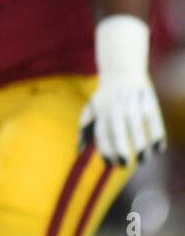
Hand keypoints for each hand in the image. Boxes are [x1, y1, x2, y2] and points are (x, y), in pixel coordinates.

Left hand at [79, 15, 166, 167]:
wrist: (121, 71)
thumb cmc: (104, 97)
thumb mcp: (90, 109)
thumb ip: (84, 129)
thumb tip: (78, 150)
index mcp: (102, 112)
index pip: (103, 134)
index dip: (106, 150)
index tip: (111, 163)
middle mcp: (117, 109)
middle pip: (119, 131)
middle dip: (122, 149)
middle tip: (125, 164)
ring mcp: (134, 105)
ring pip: (138, 128)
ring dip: (141, 146)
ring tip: (143, 161)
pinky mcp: (149, 102)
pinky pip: (155, 121)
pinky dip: (158, 136)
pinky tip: (158, 150)